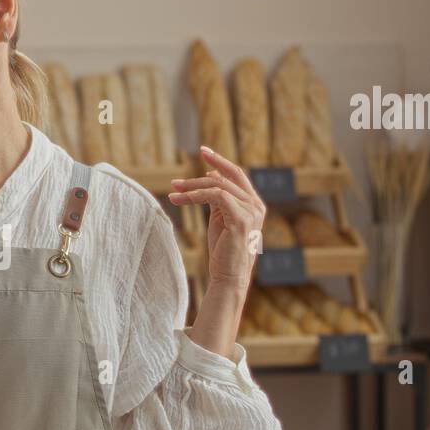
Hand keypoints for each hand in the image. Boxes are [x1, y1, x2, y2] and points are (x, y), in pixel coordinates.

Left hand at [167, 146, 265, 289]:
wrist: (229, 277)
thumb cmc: (223, 251)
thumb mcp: (221, 218)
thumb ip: (219, 198)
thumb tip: (211, 177)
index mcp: (253, 204)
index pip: (237, 174)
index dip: (220, 162)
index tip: (203, 152)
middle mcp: (256, 205)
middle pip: (227, 177)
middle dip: (201, 172)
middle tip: (177, 178)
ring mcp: (251, 212)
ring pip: (218, 186)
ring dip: (192, 187)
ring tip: (173, 192)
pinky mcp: (241, 219)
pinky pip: (216, 196)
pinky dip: (196, 195)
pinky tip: (181, 200)